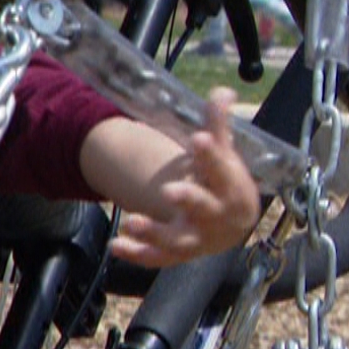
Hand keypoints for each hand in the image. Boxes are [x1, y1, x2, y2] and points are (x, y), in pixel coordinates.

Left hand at [109, 88, 261, 267]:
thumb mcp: (225, 154)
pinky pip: (157, 257)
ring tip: (131, 221)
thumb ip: (218, 124)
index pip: (222, 169)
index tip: (198, 138)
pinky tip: (117, 245)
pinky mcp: (178, 253)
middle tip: (168, 192)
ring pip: (177, 239)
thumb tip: (221, 91)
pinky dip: (137, 253)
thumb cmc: (225, 183)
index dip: (211, 155)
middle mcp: (215, 216)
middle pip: (203, 207)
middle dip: (187, 199)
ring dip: (154, 233)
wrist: (232, 224)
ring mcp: (197, 238)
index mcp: (230, 187)